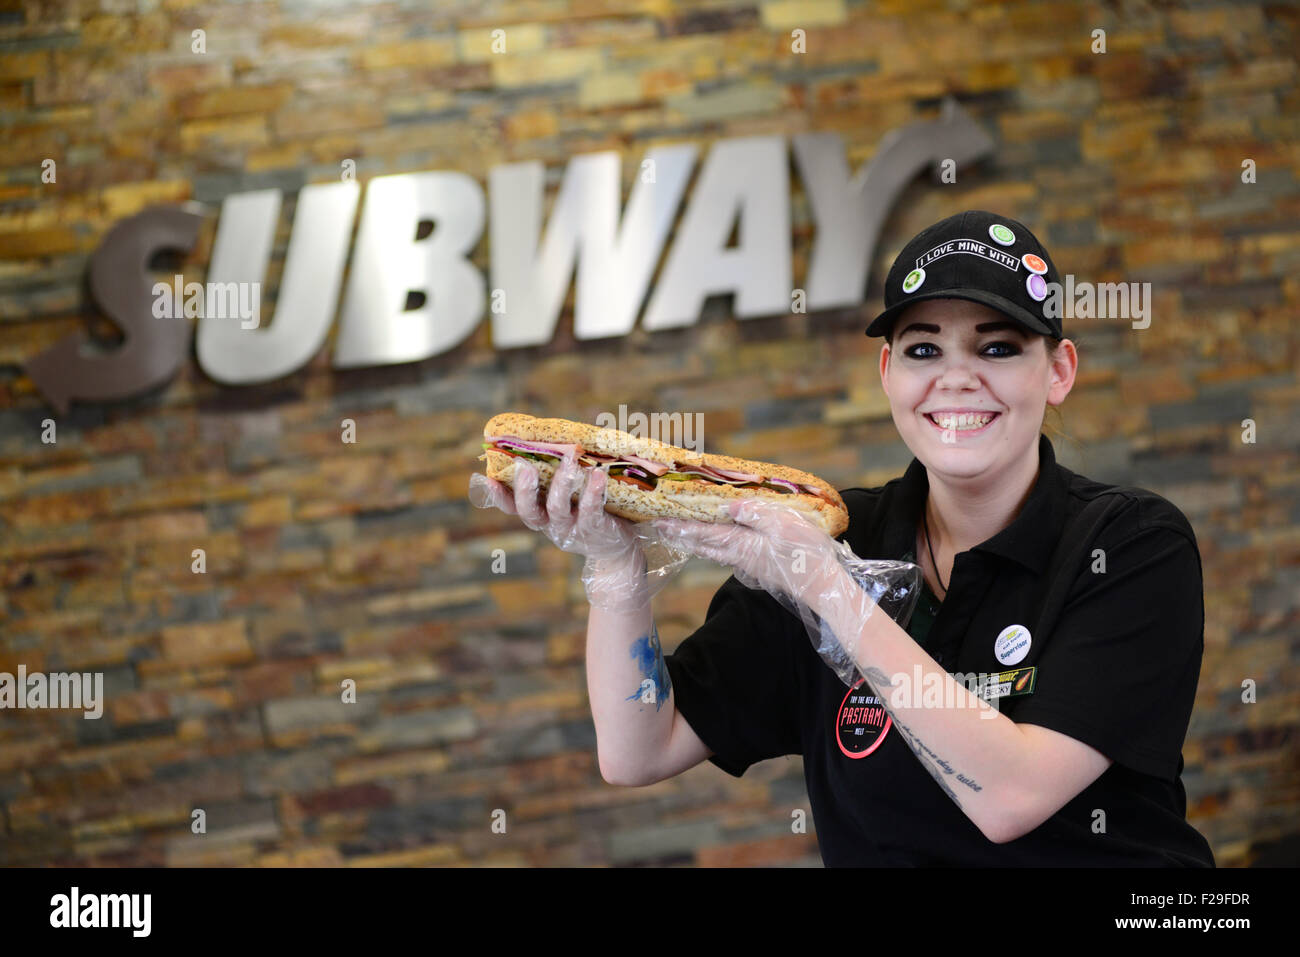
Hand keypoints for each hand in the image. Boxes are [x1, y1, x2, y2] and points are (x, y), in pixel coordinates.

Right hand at [469, 450, 638, 562]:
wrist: (617, 546)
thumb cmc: (589, 510)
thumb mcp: (570, 497)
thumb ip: (558, 475)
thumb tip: (555, 437)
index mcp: (540, 513)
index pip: (512, 507)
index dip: (498, 496)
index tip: (488, 478)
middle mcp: (550, 524)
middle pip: (530, 511)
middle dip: (525, 489)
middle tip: (524, 466)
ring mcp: (571, 529)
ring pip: (558, 508)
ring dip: (562, 483)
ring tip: (570, 460)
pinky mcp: (594, 530)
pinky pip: (591, 512)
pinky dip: (592, 492)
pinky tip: (597, 475)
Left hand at [648, 498, 847, 612]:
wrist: (822, 585)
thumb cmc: (805, 552)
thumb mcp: (783, 523)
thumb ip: (754, 514)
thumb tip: (728, 507)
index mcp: (741, 544)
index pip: (703, 533)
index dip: (680, 527)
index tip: (658, 522)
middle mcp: (739, 556)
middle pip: (703, 544)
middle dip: (681, 534)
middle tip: (659, 526)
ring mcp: (749, 563)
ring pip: (714, 550)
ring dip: (696, 540)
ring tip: (680, 532)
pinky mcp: (759, 566)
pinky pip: (728, 553)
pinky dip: (714, 545)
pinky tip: (716, 541)